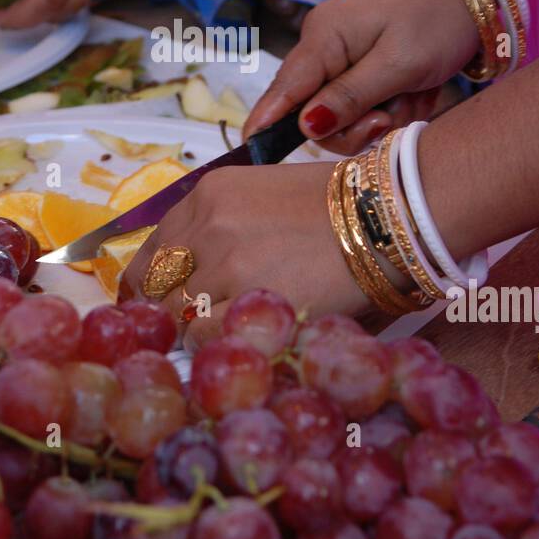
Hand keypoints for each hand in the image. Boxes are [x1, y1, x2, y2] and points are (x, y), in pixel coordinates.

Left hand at [118, 162, 370, 347]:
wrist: (386, 218)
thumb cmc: (338, 211)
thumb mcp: (265, 199)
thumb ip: (223, 227)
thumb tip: (194, 272)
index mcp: (208, 194)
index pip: (154, 247)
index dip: (152, 281)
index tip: (159, 302)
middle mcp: (206, 224)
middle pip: (155, 283)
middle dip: (164, 309)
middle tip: (183, 329)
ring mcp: (222, 262)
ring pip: (175, 312)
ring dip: (191, 330)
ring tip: (222, 334)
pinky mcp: (244, 297)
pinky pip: (201, 335)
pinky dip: (213, 344)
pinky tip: (238, 340)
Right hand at [245, 0, 480, 153]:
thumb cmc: (436, 21)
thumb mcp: (399, 64)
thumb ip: (350, 96)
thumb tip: (305, 126)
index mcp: (324, 37)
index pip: (285, 88)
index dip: (267, 120)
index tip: (250, 148)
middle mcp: (324, 46)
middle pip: (315, 113)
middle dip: (355, 125)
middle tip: (390, 117)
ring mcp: (342, 56)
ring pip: (343, 115)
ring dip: (381, 117)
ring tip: (412, 98)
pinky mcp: (361, 66)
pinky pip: (364, 104)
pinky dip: (391, 106)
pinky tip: (414, 92)